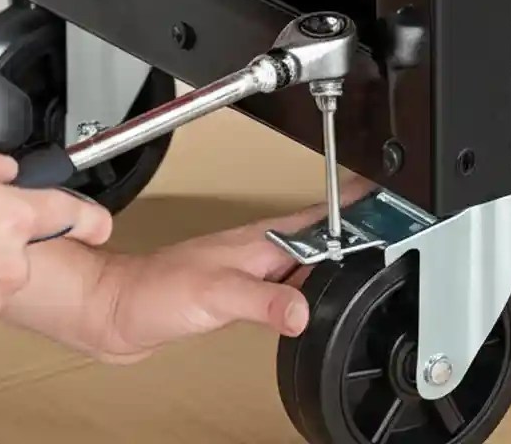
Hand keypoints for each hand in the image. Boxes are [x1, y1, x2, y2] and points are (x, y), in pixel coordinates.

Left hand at [89, 177, 373, 363]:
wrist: (115, 311)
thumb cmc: (153, 291)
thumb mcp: (217, 295)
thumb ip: (263, 300)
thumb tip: (303, 310)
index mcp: (262, 240)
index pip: (322, 215)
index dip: (358, 205)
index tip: (392, 199)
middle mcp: (260, 250)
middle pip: (323, 232)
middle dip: (360, 225)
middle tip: (395, 226)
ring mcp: (251, 267)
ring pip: (309, 254)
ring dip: (337, 253)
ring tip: (367, 256)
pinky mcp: (241, 290)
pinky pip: (290, 280)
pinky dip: (312, 283)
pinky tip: (315, 294)